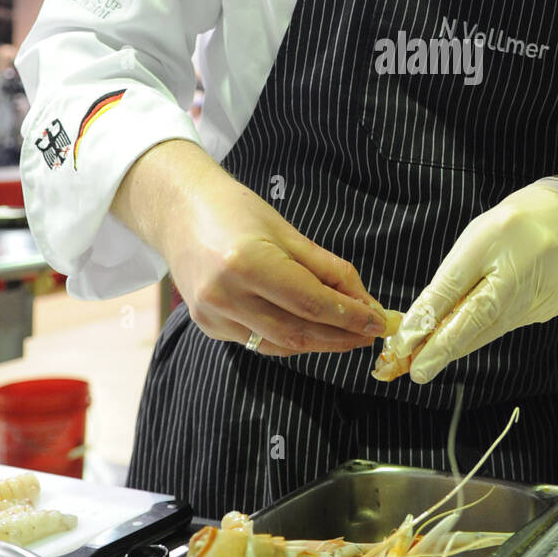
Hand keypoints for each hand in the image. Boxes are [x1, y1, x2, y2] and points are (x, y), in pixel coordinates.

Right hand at [160, 164, 390, 356]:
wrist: (179, 211)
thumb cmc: (237, 211)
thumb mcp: (289, 232)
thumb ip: (327, 270)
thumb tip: (364, 301)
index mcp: (248, 263)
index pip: (311, 302)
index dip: (350, 316)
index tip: (378, 321)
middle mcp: (226, 295)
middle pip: (298, 332)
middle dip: (340, 337)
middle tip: (369, 333)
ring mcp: (213, 315)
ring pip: (280, 345)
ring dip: (319, 344)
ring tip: (348, 336)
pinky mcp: (208, 327)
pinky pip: (259, 342)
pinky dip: (290, 341)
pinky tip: (312, 332)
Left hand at [391, 180, 557, 382]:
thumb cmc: (517, 223)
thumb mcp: (477, 239)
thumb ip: (452, 281)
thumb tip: (424, 319)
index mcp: (502, 256)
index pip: (463, 307)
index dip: (435, 334)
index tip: (409, 355)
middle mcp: (526, 285)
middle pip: (478, 326)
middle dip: (443, 349)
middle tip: (416, 370)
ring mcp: (543, 300)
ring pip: (493, 328)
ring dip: (461, 342)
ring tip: (431, 355)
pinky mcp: (552, 308)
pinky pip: (511, 322)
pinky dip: (487, 327)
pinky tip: (472, 326)